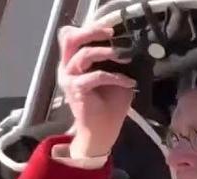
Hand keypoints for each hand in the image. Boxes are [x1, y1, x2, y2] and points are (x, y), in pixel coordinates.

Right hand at [57, 22, 135, 159]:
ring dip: (106, 52)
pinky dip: (115, 77)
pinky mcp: (76, 90)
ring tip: (124, 56)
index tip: (111, 30)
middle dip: (92, 32)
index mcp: (73, 63)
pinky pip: (96, 76)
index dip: (90, 29)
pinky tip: (128, 82)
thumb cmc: (109, 105)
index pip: (72, 37)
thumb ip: (114, 60)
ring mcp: (69, 78)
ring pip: (84, 55)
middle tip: (111, 33)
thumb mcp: (115, 76)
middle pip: (70, 38)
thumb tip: (129, 45)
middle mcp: (66, 68)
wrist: (102, 131)